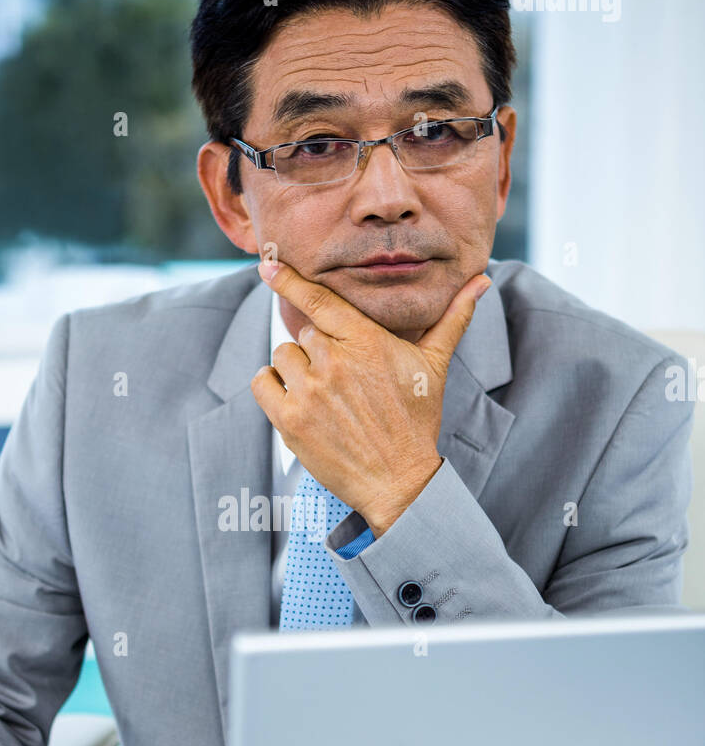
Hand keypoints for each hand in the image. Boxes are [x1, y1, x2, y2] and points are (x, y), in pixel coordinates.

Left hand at [251, 261, 490, 535]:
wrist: (398, 479)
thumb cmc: (417, 421)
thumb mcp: (434, 366)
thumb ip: (453, 318)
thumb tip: (482, 280)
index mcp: (366, 342)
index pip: (320, 301)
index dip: (290, 281)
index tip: (268, 266)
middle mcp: (334, 362)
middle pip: (304, 333)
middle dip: (317, 351)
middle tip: (341, 379)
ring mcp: (310, 391)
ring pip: (282, 356)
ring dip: (295, 369)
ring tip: (322, 393)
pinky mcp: (290, 419)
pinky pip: (262, 382)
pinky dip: (272, 386)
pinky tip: (296, 399)